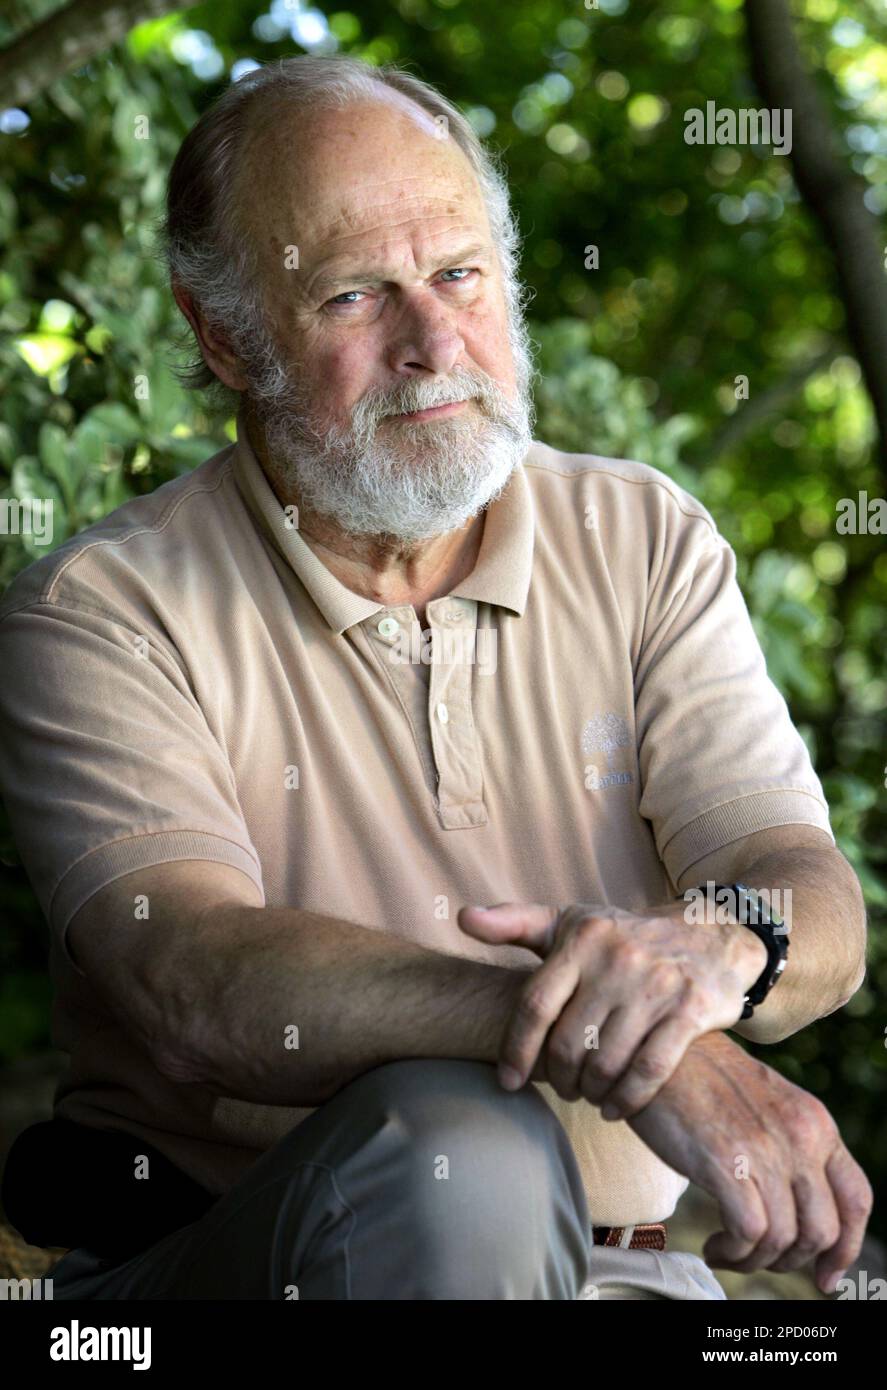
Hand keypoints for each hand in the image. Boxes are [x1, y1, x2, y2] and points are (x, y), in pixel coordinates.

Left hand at [458, 899, 767, 1114]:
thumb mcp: (572, 923)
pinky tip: (617, 1107)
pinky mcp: (691, 1009)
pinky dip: (628, 1099)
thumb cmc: (625, 937)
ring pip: (606, 1061)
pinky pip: (649, 1070)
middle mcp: (617, 959)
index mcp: (582, 939)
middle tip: (563, 1088)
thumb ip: (515, 924)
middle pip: (569, 1042)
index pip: (535, 1004)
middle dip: (560, 1077)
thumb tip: (461, 917)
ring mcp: (656, 985)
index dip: (516, 1050)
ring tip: (589, 1096)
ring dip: (592, 1092)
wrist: (712, 934)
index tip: (508, 1081)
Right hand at [630, 1030, 872, 1295]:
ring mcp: (766, 1150)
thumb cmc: (704, 1081)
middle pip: (823, 1230)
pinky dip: (733, 1254)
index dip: (847, 1248)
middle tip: (758, 1257)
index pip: (857, 1199)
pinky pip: (749, 1235)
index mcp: (816, 1122)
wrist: (659, 1050)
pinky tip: (714, 1246)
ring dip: (756, 1261)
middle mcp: (801, 1137)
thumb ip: (790, 1147)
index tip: (826, 1277)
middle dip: (792, 1260)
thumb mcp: (767, 1106)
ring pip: (785, 1240)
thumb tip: (797, 1211)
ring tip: (728, 1250)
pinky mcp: (727, 1163)